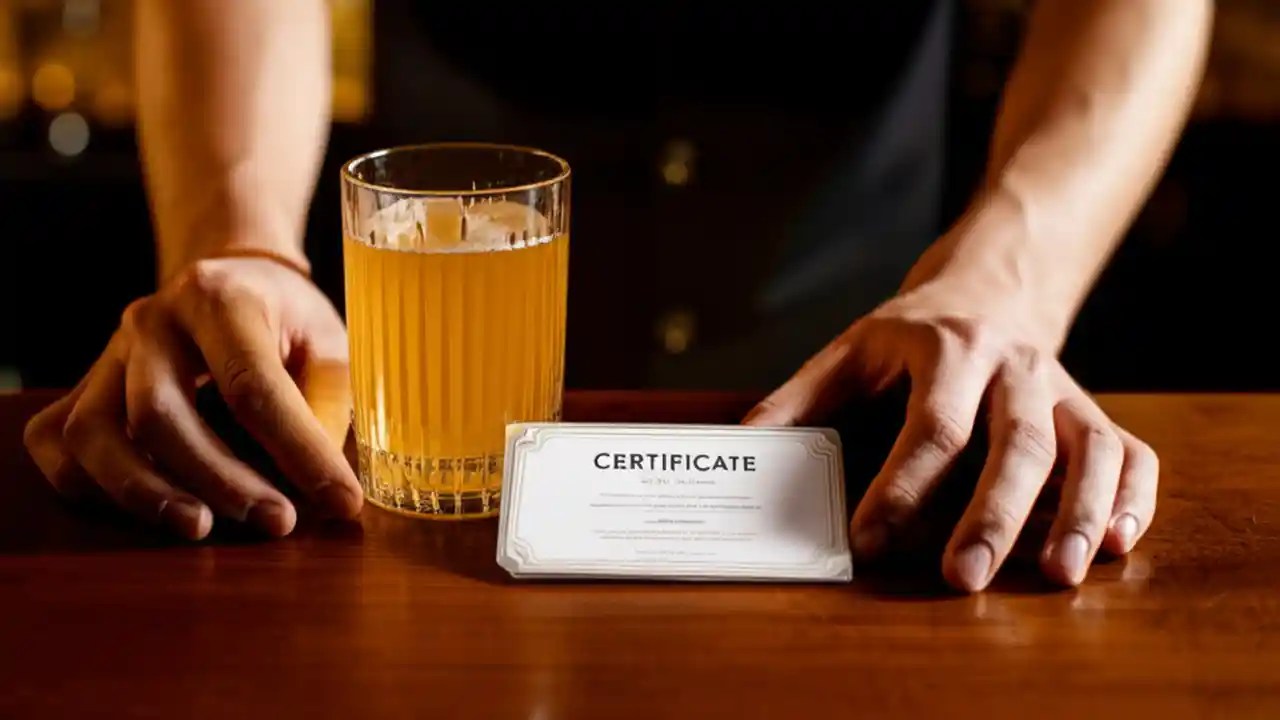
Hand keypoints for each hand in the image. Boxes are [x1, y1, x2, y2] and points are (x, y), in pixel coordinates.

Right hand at [23, 256, 361, 539]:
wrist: (229, 277)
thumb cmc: (287, 316)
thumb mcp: (328, 339)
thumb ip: (327, 404)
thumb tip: (327, 490)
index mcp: (221, 298)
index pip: (254, 385)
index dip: (299, 451)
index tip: (340, 501)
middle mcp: (152, 321)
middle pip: (161, 415)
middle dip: (220, 480)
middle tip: (277, 523)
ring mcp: (107, 354)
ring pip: (94, 434)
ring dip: (146, 494)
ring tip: (202, 528)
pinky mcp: (83, 385)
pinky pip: (58, 443)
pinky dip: (91, 488)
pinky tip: (145, 513)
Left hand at [744, 281, 1157, 591]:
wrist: (989, 287)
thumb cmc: (912, 333)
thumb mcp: (851, 348)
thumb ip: (801, 397)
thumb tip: (744, 445)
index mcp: (947, 348)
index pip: (930, 424)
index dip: (902, 485)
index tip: (870, 539)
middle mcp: (1014, 366)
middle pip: (1016, 440)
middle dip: (993, 513)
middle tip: (964, 576)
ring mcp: (1062, 389)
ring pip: (1088, 447)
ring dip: (1080, 513)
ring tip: (1060, 575)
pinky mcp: (1093, 410)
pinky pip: (1131, 452)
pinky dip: (1133, 498)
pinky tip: (1119, 544)